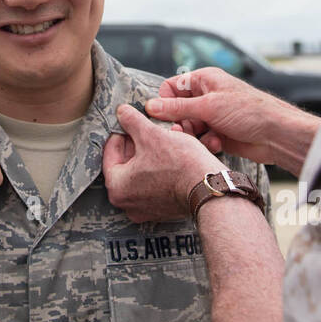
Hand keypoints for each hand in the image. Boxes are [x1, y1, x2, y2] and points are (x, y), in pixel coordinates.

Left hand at [102, 103, 224, 222]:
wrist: (210, 188)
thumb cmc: (179, 164)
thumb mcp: (151, 134)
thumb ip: (131, 121)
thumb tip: (121, 111)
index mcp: (117, 187)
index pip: (110, 152)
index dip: (121, 132)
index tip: (130, 122)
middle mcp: (127, 203)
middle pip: (126, 163)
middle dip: (138, 142)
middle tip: (147, 128)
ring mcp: (146, 209)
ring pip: (143, 172)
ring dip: (151, 152)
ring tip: (163, 136)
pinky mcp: (163, 210)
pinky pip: (156, 183)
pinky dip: (161, 168)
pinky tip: (172, 152)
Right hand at [143, 67, 319, 172]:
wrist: (277, 135)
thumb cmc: (249, 111)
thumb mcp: (208, 106)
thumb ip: (177, 108)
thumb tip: (151, 106)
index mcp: (204, 80)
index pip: (171, 87)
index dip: (165, 102)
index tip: (164, 117)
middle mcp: (207, 96)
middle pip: (177, 110)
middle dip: (179, 123)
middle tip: (182, 133)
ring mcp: (213, 115)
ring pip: (188, 127)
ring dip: (193, 135)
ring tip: (204, 138)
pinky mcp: (218, 133)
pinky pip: (200, 139)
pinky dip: (206, 142)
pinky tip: (217, 144)